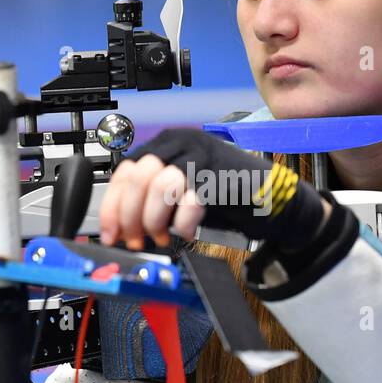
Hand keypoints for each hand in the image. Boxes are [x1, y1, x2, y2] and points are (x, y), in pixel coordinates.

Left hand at [98, 128, 330, 251]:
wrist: (270, 196)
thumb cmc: (225, 195)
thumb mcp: (181, 190)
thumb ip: (152, 198)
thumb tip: (121, 224)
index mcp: (169, 143)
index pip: (125, 170)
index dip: (113, 206)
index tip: (110, 232)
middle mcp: (184, 144)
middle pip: (139, 178)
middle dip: (130, 216)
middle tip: (135, 239)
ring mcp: (204, 158)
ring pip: (160, 187)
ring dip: (154, 221)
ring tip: (161, 237)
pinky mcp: (220, 177)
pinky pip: (190, 201)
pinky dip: (182, 224)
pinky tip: (185, 232)